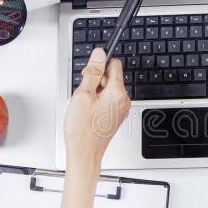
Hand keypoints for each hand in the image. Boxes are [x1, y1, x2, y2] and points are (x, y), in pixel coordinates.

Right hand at [65, 48, 130, 171]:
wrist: (85, 153)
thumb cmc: (83, 130)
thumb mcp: (83, 95)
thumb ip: (92, 72)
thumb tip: (99, 54)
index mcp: (118, 93)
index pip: (114, 64)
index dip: (99, 65)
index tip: (89, 71)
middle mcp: (124, 100)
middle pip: (111, 76)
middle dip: (96, 80)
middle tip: (83, 94)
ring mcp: (121, 108)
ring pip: (108, 88)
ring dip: (95, 91)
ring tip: (85, 106)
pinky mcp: (117, 115)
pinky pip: (108, 100)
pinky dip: (98, 101)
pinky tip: (89, 111)